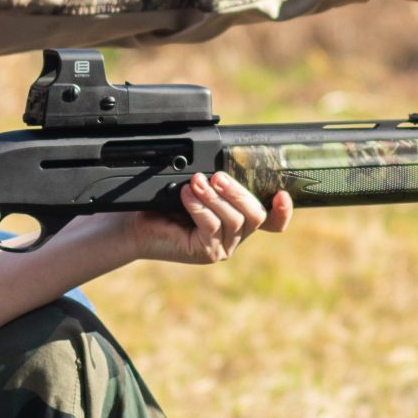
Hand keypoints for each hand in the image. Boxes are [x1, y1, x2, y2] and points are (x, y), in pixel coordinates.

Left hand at [102, 171, 291, 266]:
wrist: (133, 225)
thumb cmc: (162, 203)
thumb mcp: (195, 186)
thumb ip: (214, 179)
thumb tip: (222, 164)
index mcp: (238, 218)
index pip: (272, 221)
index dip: (283, 211)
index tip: (282, 194)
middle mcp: (235, 235)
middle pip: (256, 215)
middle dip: (238, 192)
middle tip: (217, 176)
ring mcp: (223, 247)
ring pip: (234, 220)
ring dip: (215, 197)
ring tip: (196, 182)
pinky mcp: (206, 253)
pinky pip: (212, 227)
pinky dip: (199, 207)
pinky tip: (186, 196)